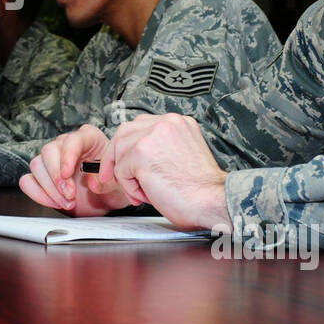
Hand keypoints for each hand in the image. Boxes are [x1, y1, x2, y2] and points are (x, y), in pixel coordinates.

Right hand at [19, 124, 129, 216]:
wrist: (107, 199)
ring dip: (49, 188)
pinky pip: (28, 181)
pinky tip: (54, 202)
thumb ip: (107, 180)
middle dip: (57, 177)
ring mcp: (52, 160)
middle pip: (49, 151)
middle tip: (69, 195)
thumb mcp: (119, 182)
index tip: (67, 175)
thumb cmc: (113, 185)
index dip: (67, 157)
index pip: (72, 141)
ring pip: (37, 165)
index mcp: (89, 138)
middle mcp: (67, 145)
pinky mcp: (41, 176)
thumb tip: (91, 181)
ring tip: (66, 202)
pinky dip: (38, 194)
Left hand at [98, 114, 230, 230]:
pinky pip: (121, 170)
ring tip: (144, 191)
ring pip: (120, 151)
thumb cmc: (200, 189)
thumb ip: (160, 148)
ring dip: (126, 175)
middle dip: (115, 157)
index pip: (140, 125)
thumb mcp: (181, 156)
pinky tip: (147, 193)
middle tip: (112, 176)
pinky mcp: (141, 151)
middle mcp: (166, 123)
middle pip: (124, 132)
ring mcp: (153, 135)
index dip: (127, 146)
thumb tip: (133, 155)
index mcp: (177, 122)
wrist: (211, 201)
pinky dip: (129, 187)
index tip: (121, 161)